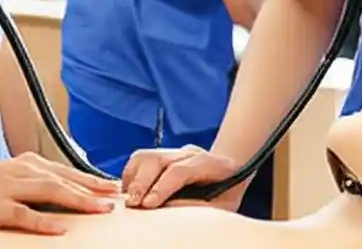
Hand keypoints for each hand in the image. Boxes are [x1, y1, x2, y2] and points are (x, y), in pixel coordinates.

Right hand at [0, 152, 121, 234]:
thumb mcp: (8, 185)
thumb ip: (36, 187)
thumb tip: (69, 195)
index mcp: (23, 164)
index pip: (65, 171)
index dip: (92, 180)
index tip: (115, 188)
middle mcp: (17, 170)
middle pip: (63, 179)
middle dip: (93, 189)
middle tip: (118, 198)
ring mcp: (4, 187)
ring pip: (49, 191)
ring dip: (78, 200)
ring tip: (100, 210)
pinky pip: (22, 214)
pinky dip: (43, 221)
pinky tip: (62, 228)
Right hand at [120, 145, 246, 210]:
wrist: (232, 172)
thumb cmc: (227, 194)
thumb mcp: (222, 206)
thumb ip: (199, 206)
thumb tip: (168, 210)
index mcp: (211, 164)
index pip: (180, 170)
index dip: (161, 187)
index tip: (148, 205)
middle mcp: (190, 153)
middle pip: (158, 159)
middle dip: (141, 183)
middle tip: (132, 205)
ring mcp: (175, 150)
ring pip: (145, 156)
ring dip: (133, 179)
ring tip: (129, 200)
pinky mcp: (163, 153)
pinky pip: (139, 160)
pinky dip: (130, 176)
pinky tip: (130, 192)